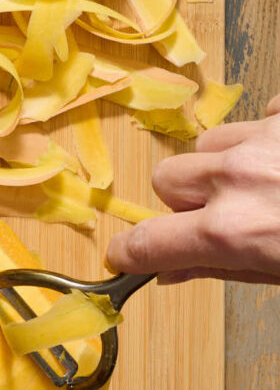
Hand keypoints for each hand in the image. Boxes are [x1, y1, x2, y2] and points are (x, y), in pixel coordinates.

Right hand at [106, 95, 279, 284]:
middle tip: (220, 215)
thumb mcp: (279, 273)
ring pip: (208, 144)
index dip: (129, 252)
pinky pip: (257, 116)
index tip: (125, 255)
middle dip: (182, 198)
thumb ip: (222, 267)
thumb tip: (173, 269)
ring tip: (262, 185)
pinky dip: (264, 137)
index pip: (149, 242)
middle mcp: (240, 176)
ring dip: (222, 165)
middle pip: (166, 177)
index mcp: (233, 229)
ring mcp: (265, 137)